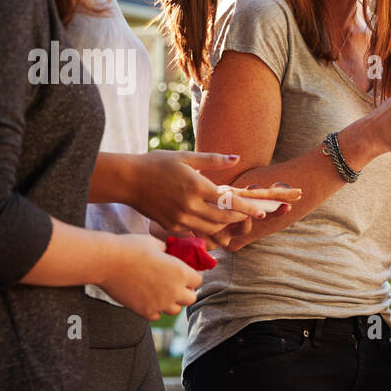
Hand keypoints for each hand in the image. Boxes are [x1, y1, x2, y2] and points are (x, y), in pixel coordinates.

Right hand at [97, 234, 202, 320]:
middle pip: (191, 298)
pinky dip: (155, 310)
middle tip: (174, 285)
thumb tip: (170, 253)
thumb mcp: (155, 243)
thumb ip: (168, 251)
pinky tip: (148, 299)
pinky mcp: (145, 311)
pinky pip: (157, 316)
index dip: (191, 277)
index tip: (183, 275)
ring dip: (171, 303)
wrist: (107, 261)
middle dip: (185, 291)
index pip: (198, 280)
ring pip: (175, 310)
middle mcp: (174, 290)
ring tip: (161, 294)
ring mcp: (160, 303)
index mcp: (181, 272)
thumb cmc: (130, 247)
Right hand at [129, 151, 265, 236]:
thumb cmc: (157, 164)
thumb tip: (237, 158)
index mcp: (197, 186)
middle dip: (240, 218)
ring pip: (212, 229)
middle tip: (250, 215)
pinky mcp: (172, 226)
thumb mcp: (187, 157)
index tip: (262, 211)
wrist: (128, 180)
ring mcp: (180, 218)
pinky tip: (212, 222)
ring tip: (231, 218)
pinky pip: (196, 232)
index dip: (248, 208)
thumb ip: (213, 160)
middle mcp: (190, 205)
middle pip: (224, 218)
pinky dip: (207, 229)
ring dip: (225, 225)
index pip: (230, 201)